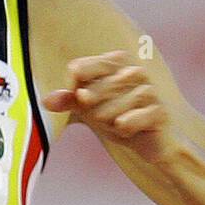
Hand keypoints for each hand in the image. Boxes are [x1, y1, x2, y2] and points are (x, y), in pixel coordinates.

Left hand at [43, 50, 176, 162]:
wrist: (152, 142)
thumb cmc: (116, 117)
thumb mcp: (88, 109)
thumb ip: (69, 101)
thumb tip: (45, 101)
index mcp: (114, 62)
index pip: (79, 68)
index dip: (73, 90)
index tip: (79, 100)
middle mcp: (133, 71)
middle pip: (93, 89)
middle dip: (91, 108)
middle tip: (98, 116)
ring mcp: (148, 90)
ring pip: (112, 107)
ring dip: (107, 120)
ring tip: (114, 124)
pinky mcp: (159, 112)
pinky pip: (131, 119)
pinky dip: (125, 126)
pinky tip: (124, 128)